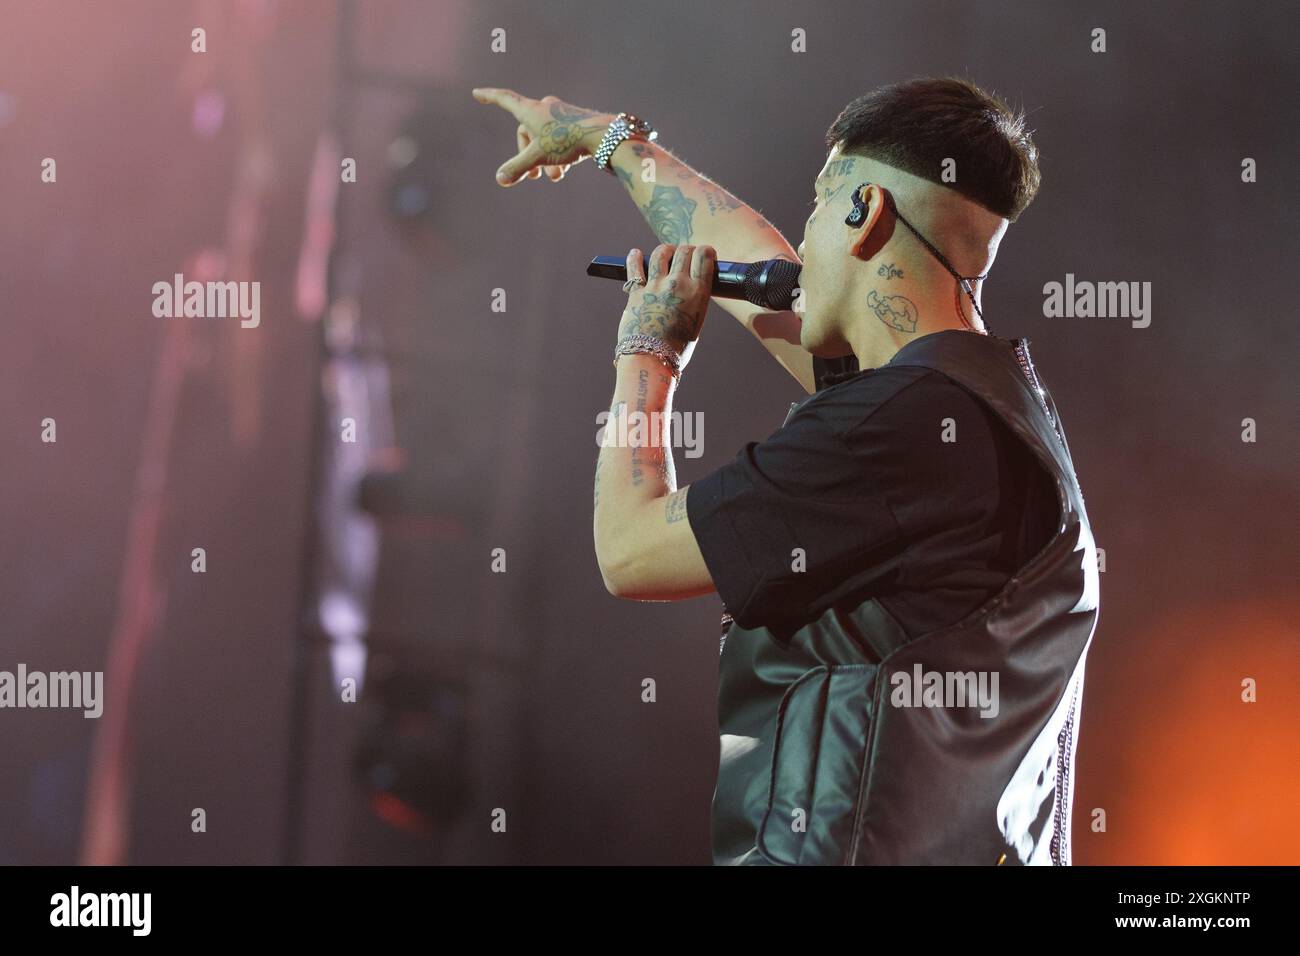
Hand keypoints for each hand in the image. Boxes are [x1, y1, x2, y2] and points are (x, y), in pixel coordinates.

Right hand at [471, 87, 611, 184]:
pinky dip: (557, 154)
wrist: (604, 136)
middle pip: (526, 132)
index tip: (476, 93)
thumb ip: (518, 167)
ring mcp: (561, 113)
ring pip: (544, 139)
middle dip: (529, 156)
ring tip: (555, 176)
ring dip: (545, 160)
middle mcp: (544, 107)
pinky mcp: (575, 122)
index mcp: (531, 110)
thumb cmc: (568, 141)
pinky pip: (558, 139)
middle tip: (535, 177)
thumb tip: (500, 178)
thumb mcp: (538, 156)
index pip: (504, 99)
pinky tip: (565, 168)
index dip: (489, 97)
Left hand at [618, 244, 715, 372]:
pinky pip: (634, 268)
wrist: (650, 360)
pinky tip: (635, 253)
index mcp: (698, 293)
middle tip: (685, 256)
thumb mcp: (696, 322)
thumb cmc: (676, 349)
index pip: (704, 256)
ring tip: (666, 253)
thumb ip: (694, 300)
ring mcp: (655, 286)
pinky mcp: (636, 292)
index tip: (702, 254)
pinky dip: (635, 258)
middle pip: (684, 251)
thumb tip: (690, 286)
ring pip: (661, 253)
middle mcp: (678, 284)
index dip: (704, 251)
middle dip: (686, 250)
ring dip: (665, 250)